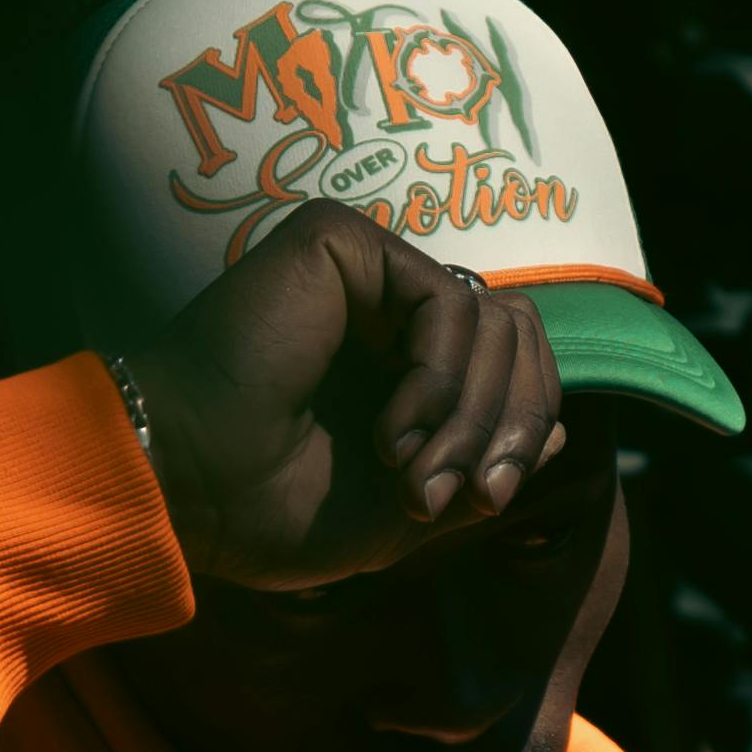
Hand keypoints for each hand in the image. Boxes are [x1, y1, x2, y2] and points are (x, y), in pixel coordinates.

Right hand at [120, 201, 562, 591]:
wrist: (189, 491)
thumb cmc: (272, 509)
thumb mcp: (406, 508)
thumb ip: (476, 465)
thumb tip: (561, 429)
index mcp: (397, 360)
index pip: (513, 361)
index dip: (524, 429)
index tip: (488, 500)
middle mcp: (384, 304)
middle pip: (519, 333)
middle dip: (511, 424)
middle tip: (461, 494)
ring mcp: (364, 268)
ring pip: (496, 320)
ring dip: (469, 418)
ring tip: (408, 474)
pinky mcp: (340, 242)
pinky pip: (450, 300)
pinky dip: (438, 381)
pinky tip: (389, 434)